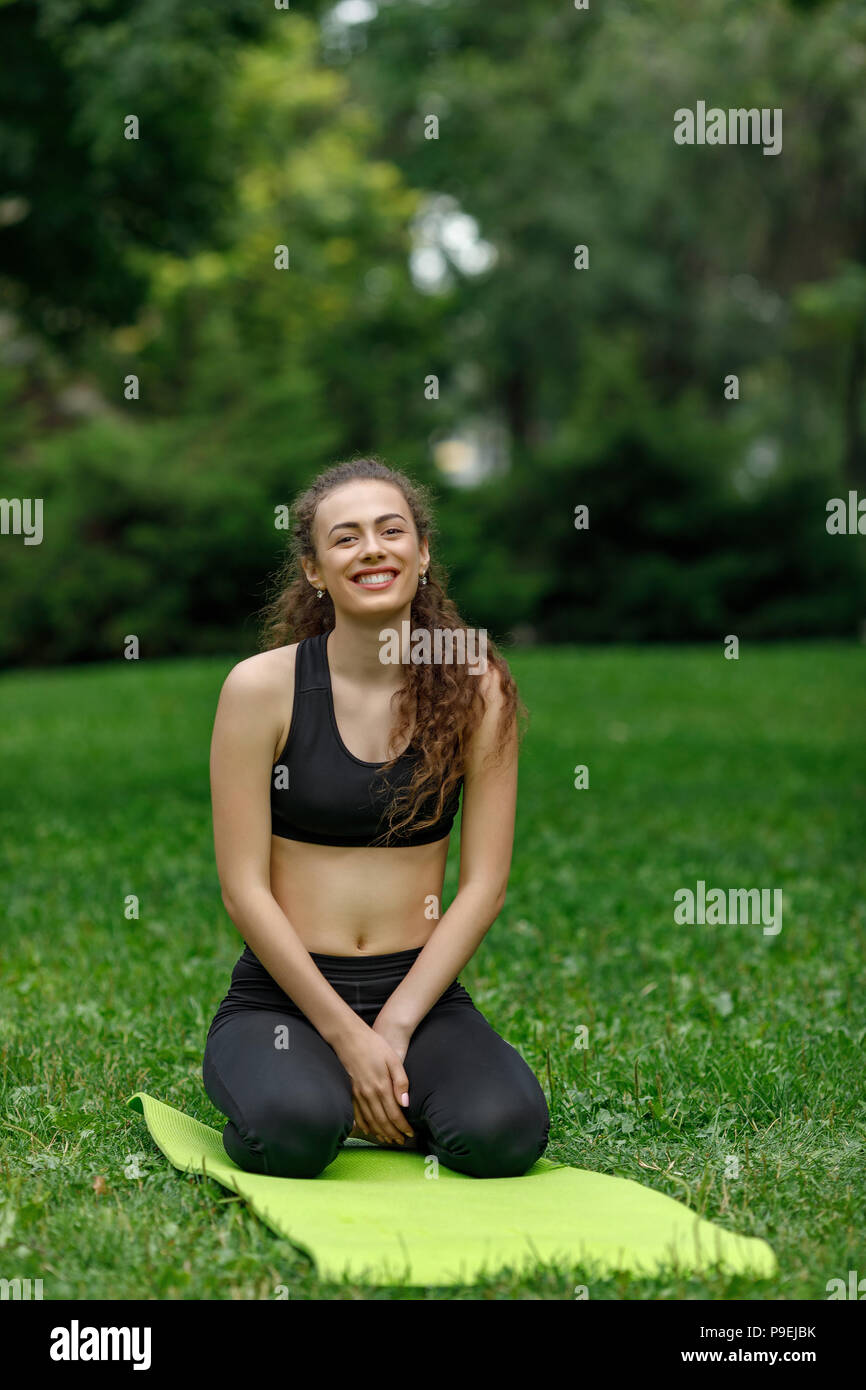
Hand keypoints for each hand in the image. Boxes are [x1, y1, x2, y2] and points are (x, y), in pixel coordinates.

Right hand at [334, 1023, 414, 1144]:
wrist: (349, 1038)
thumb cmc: (374, 1046)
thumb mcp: (393, 1059)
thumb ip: (401, 1081)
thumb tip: (405, 1103)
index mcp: (382, 1087)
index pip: (394, 1114)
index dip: (402, 1126)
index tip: (410, 1133)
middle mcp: (369, 1094)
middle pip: (382, 1121)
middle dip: (393, 1134)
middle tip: (401, 1141)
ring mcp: (358, 1095)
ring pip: (370, 1121)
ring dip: (380, 1133)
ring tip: (388, 1140)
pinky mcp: (351, 1092)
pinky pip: (357, 1115)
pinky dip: (364, 1126)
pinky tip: (369, 1131)